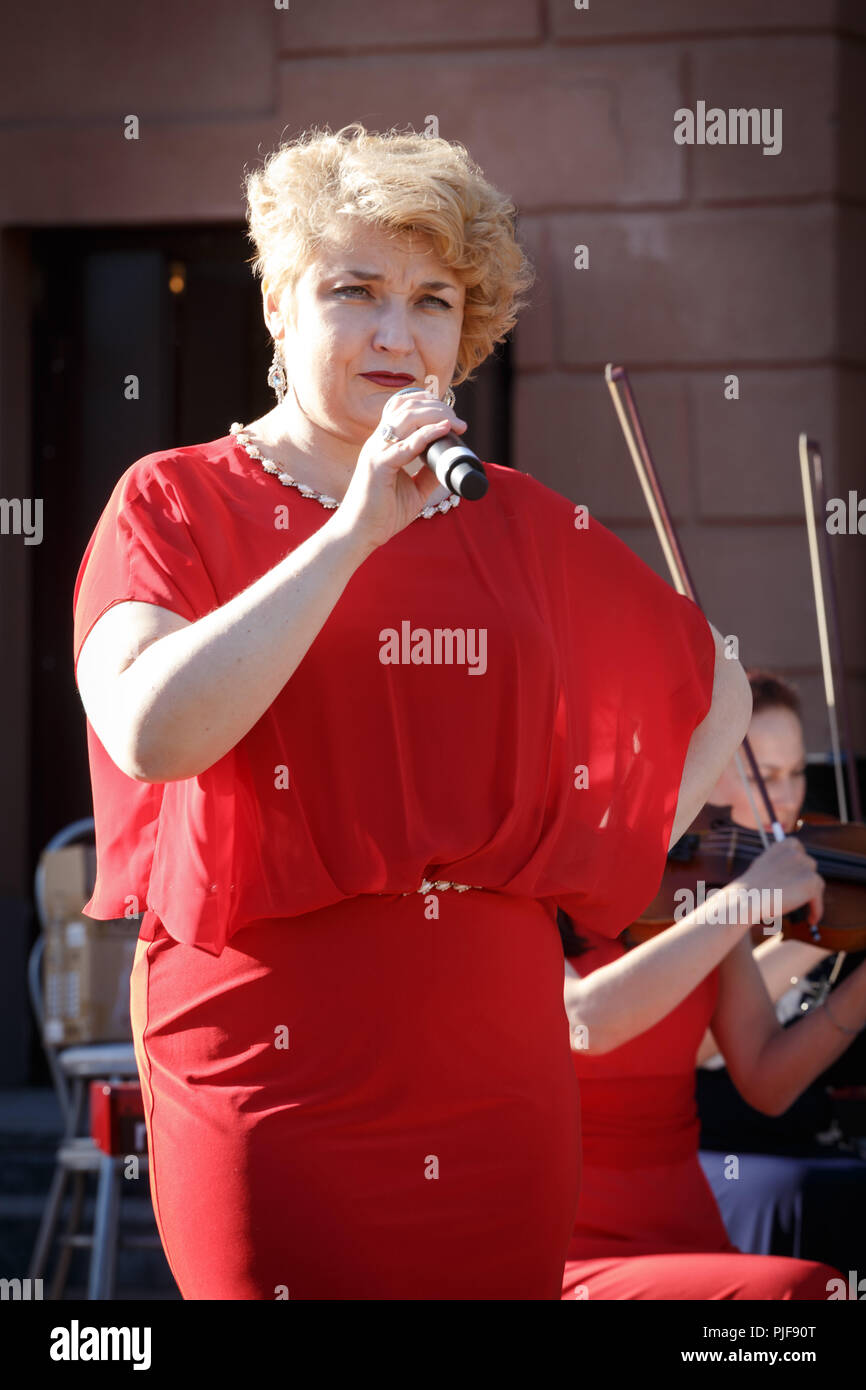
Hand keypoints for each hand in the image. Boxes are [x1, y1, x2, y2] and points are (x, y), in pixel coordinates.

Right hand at [336, 389, 467, 551]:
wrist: (360, 533)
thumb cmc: (382, 513)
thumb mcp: (415, 490)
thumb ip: (429, 474)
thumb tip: (449, 463)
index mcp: (384, 444)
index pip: (402, 408)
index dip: (427, 404)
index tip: (452, 416)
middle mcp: (378, 443)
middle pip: (407, 408)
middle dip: (437, 408)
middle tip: (459, 422)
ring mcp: (376, 452)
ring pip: (406, 419)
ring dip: (435, 416)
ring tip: (455, 423)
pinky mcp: (378, 466)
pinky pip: (405, 445)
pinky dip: (427, 434)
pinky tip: (443, 429)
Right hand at [737, 837, 824, 925]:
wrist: (747, 898)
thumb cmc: (751, 888)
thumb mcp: (764, 867)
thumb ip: (780, 865)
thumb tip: (794, 874)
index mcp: (783, 845)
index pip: (798, 849)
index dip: (798, 864)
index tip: (796, 877)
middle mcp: (796, 852)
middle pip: (809, 867)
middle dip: (804, 880)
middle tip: (795, 896)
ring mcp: (805, 865)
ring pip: (815, 883)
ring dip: (809, 895)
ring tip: (800, 908)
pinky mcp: (812, 881)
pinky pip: (818, 899)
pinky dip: (816, 910)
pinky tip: (811, 920)